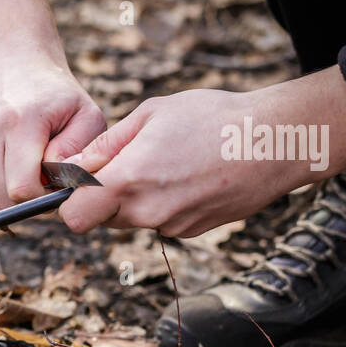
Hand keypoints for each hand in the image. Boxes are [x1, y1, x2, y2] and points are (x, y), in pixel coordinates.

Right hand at [0, 49, 105, 210]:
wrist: (9, 60)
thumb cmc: (54, 93)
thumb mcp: (85, 115)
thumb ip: (80, 154)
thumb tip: (57, 185)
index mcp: (18, 121)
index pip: (21, 189)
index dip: (42, 199)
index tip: (55, 185)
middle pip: (2, 199)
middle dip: (27, 200)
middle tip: (44, 178)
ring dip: (10, 191)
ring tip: (26, 163)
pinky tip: (6, 158)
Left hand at [58, 69, 345, 236]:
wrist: (276, 141)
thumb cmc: (213, 118)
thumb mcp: (152, 115)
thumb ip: (107, 145)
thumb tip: (75, 167)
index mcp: (130, 179)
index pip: (73, 216)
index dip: (70, 200)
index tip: (78, 182)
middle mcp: (147, 211)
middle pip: (100, 219)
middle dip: (102, 197)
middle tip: (126, 163)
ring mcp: (172, 225)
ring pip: (130, 220)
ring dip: (133, 198)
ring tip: (164, 163)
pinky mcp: (191, 231)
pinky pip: (159, 221)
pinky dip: (162, 203)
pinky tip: (187, 176)